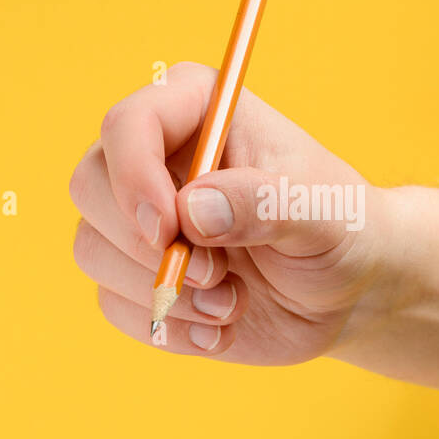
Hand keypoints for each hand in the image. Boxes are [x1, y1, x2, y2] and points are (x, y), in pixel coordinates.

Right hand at [69, 62, 383, 363]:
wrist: (348, 292)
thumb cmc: (341, 228)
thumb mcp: (322, 211)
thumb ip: (265, 202)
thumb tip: (191, 212)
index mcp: (197, 109)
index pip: (127, 124)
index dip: (134, 177)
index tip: (169, 230)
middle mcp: (155, 157)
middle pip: (89, 186)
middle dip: (145, 245)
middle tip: (218, 275)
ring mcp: (139, 219)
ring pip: (92, 250)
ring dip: (165, 292)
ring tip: (234, 302)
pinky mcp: (138, 275)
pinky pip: (114, 305)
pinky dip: (168, 327)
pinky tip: (221, 329)